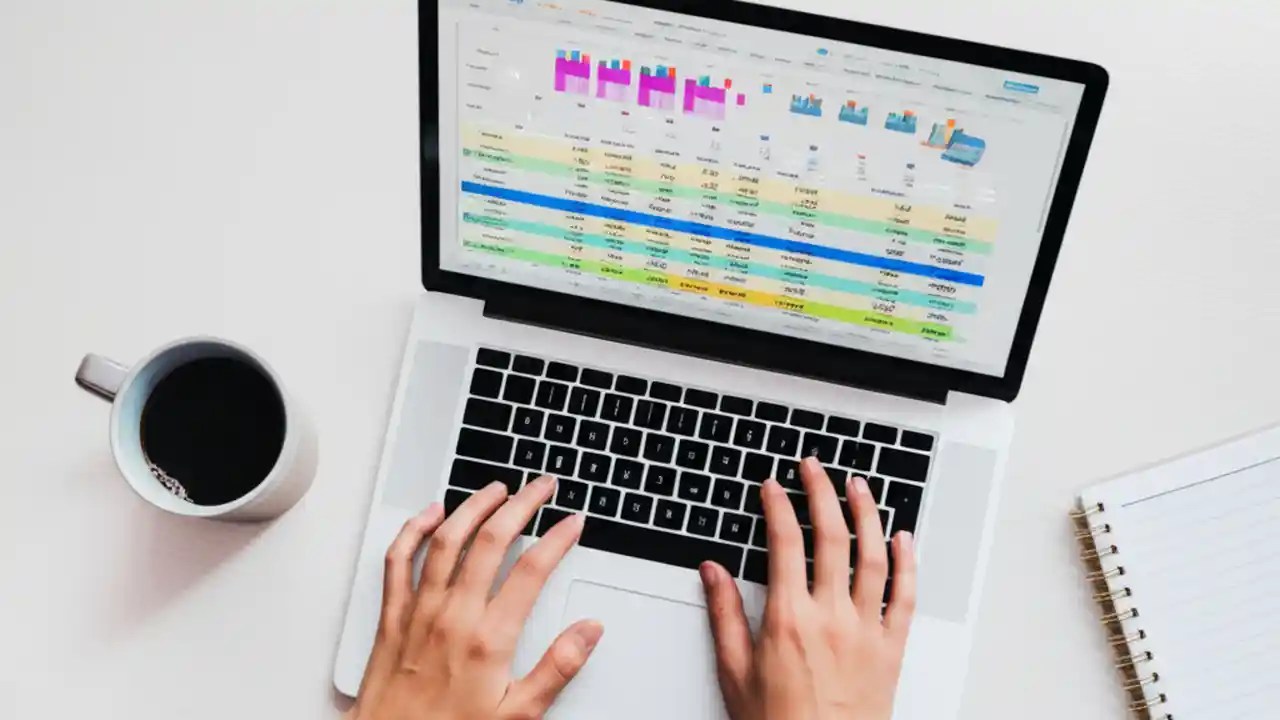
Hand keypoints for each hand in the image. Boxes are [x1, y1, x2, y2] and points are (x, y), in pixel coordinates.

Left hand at [348, 476, 601, 719]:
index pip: (532, 570)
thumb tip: (589, 631)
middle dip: (522, 505)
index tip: (573, 522)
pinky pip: (399, 559)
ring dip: (474, 506)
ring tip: (496, 488)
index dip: (557, 538)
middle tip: (541, 486)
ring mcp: (420, 610)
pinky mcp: (393, 615)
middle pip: (492, 540)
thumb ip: (557, 668)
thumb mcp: (518, 715)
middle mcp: (454, 615)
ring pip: (447, 539)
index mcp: (489, 638)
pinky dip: (415, 530)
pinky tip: (431, 514)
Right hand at [700, 457, 916, 719]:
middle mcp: (831, 617)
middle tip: (814, 469)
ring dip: (867, 514)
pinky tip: (903, 538)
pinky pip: (904, 595)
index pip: (785, 543)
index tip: (773, 486)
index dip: (778, 506)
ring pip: (872, 556)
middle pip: (830, 537)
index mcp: (789, 619)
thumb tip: (712, 572)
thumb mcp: (735, 671)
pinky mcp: (891, 648)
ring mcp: (866, 630)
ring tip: (859, 487)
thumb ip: (724, 615)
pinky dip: (907, 562)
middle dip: (821, 493)